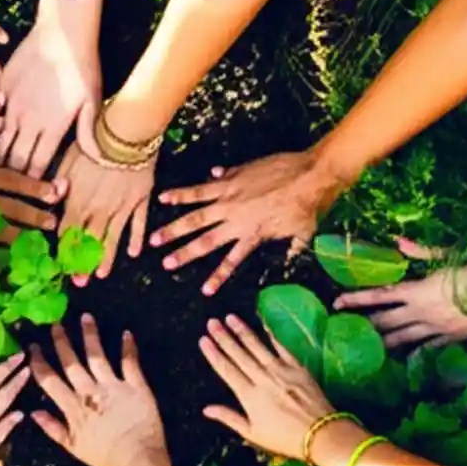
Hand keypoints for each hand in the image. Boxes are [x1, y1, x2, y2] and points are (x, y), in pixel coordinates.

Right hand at [0, 16, 101, 178]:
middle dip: (9, 177)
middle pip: (12, 160)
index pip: (35, 167)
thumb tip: (98, 161)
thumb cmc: (83, 67)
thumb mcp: (93, 102)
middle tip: (5, 190)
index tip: (29, 195)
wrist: (63, 33)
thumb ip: (89, 134)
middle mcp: (27, 121)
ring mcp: (11, 104)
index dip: (32, 185)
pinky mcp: (1, 87)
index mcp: (51, 129)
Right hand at [29, 315, 166, 465]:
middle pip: (72, 363)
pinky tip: (126, 333)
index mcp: (74, 408)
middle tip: (55, 324)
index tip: (32, 347)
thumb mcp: (74, 447)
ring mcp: (113, 387)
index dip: (40, 362)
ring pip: (97, 356)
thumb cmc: (105, 458)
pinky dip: (128, 348)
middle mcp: (91, 393)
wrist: (138, 461)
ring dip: (90, 336)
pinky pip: (130, 363)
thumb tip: (32, 412)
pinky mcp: (136, 386)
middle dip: (61, 342)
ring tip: (85, 318)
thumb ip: (52, 428)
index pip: (50, 380)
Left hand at [57, 143, 152, 280]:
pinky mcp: (140, 200)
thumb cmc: (92, 141)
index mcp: (78, 202)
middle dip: (82, 264)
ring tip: (101, 275)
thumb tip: (53, 201)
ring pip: (112, 238)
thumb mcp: (67, 161)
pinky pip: (138, 224)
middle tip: (79, 282)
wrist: (125, 132)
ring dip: (106, 258)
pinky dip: (136, 239)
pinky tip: (134, 253)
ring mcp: (121, 207)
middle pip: (88, 241)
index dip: (63, 249)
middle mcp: (99, 210)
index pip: (68, 232)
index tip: (60, 263)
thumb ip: (59, 185)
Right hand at [151, 150, 344, 295]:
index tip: (204, 291)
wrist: (311, 174)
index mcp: (253, 235)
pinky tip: (164, 196)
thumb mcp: (303, 233)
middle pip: (204, 240)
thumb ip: (293, 247)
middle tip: (164, 263)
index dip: (217, 277)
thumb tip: (288, 257)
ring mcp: (230, 199)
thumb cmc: (309, 205)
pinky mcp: (229, 180)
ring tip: (155, 236)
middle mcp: (236, 220)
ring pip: (195, 215)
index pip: (231, 261)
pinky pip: (200, 188)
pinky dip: (182, 193)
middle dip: (183, 253)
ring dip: (174, 227)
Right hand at [199, 314, 334, 460]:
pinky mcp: (297, 367)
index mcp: (249, 396)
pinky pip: (281, 347)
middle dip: (224, 337)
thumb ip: (229, 418)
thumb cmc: (284, 438)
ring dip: (243, 331)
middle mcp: (262, 378)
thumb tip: (206, 409)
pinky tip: (263, 324)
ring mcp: (281, 370)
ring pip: (257, 346)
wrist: (321, 434)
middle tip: (212, 322)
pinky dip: (271, 335)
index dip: (214, 354)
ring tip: (230, 317)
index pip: (226, 369)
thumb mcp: (253, 433)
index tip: (203, 340)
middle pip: (239, 354)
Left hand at [332, 238, 466, 348]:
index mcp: (420, 291)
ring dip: (383, 343)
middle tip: (343, 330)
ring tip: (366, 348)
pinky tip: (405, 359)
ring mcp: (437, 329)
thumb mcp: (451, 255)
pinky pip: (428, 348)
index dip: (357, 300)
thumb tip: (397, 241)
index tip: (337, 303)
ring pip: (403, 340)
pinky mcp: (453, 338)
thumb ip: (421, 251)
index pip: (380, 296)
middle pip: (386, 322)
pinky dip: (414, 353)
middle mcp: (423, 313)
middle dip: (364, 326)